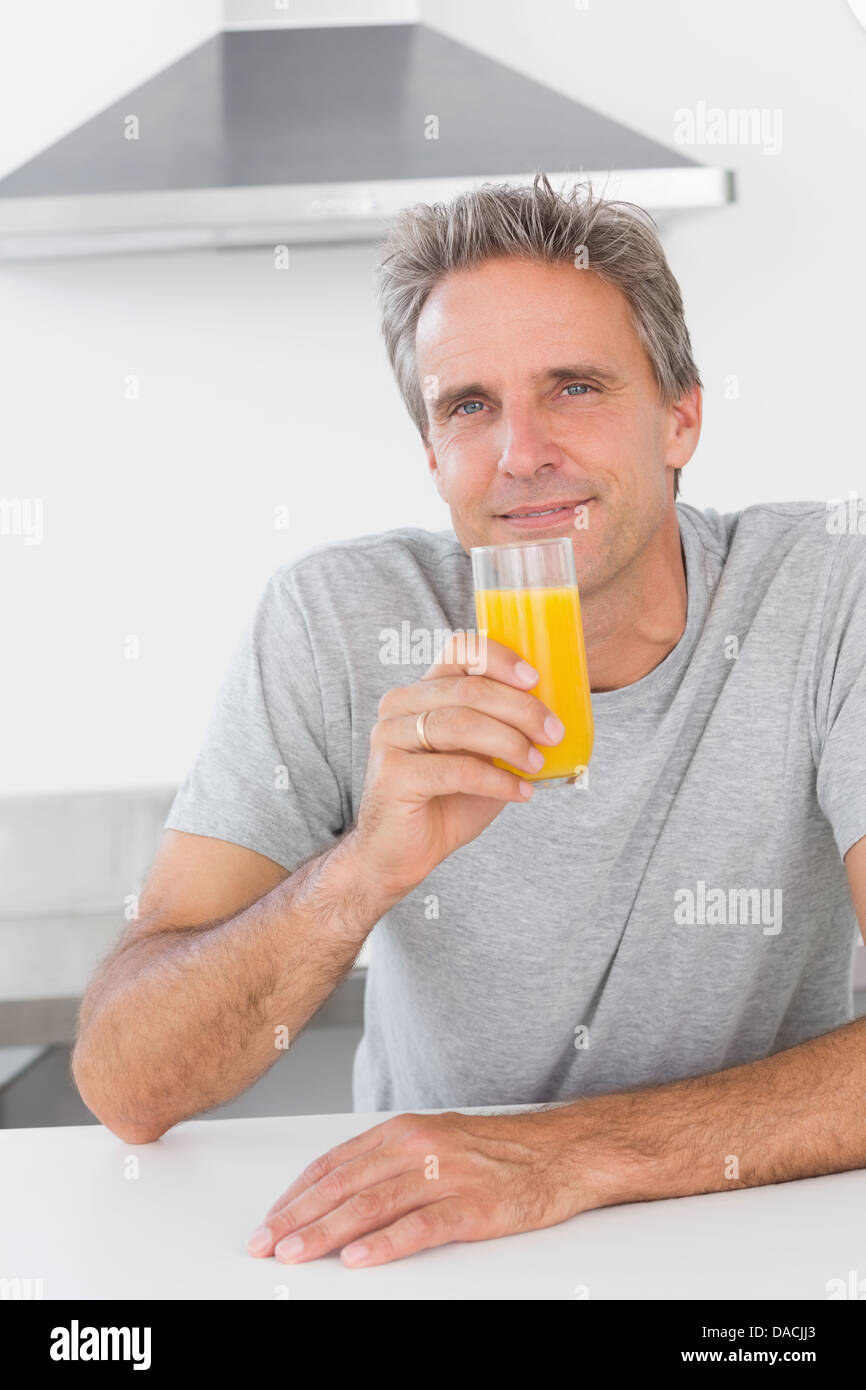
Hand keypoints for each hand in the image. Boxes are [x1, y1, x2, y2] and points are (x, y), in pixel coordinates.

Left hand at [246, 1107, 604, 1268]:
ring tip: (296, 1253)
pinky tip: (360, 1258)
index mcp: (403, 1131)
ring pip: (372, 1205)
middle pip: (345, 1186)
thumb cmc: (495, 1151)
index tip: (270, 1219)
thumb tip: (336, 1192)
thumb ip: (387, 1162)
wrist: (558, 1151)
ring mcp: (445, 1176)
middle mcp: (418, 1148)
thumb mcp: (433, 1141)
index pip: (334, 1164)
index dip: (297, 1194)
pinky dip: (386, 1244)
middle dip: (298, 1217)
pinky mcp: (473, 1206)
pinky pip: (421, 1227)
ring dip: (326, 1232)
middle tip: (267, 1244)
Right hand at [349, 633, 564, 900]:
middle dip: (520, 709)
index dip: (499, 658)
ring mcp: (390, 738)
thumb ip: (503, 730)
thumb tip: (555, 716)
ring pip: (461, 724)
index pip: (460, 651)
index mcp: (422, 692)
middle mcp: (400, 706)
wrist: (398, 854)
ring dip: (510, 743)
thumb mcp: (480, 757)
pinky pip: (456, 769)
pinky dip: (497, 780)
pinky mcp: (393, 774)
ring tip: (537, 764)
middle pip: (469, 688)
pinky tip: (520, 792)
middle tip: (553, 732)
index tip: (536, 679)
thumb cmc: (444, 802)